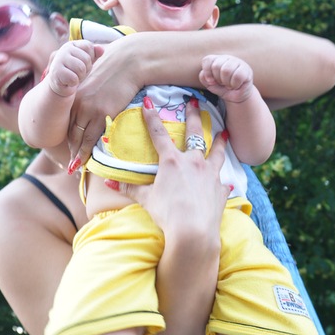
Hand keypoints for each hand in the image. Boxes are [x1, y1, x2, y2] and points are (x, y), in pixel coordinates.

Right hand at [46, 40, 102, 97]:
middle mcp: (64, 49)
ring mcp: (59, 60)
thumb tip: (102, 49)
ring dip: (80, 77)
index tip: (82, 63)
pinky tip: (67, 81)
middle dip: (85, 70)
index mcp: (72, 44)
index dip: (89, 58)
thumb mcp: (86, 61)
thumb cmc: (74, 71)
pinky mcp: (56, 72)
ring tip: (73, 76)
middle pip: (86, 59)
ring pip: (81, 68)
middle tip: (76, 72)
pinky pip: (73, 78)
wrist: (60, 85)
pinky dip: (73, 83)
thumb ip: (95, 54)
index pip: (89, 47)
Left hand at [67, 40, 142, 164]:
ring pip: (79, 139)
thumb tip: (91, 100)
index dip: (68, 138)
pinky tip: (86, 161)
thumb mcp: (94, 78)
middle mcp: (77, 103)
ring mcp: (89, 109)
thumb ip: (88, 91)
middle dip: (70, 150)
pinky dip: (87, 152)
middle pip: (70, 133)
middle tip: (70, 164)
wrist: (128, 62)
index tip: (69, 149)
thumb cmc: (115, 68)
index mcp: (74, 94)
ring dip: (77, 155)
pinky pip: (92, 138)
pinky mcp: (102, 113)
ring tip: (76, 168)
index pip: (67, 122)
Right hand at [106, 96, 230, 238]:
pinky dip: (223, 180)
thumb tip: (108, 182)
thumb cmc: (168, 214)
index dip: (151, 118)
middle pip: (195, 134)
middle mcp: (193, 162)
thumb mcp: (146, 199)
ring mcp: (210, 174)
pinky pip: (223, 181)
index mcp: (172, 162)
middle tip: (195, 103)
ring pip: (217, 152)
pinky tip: (226, 181)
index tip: (148, 103)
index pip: (159, 134)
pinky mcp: (220, 189)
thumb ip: (129, 188)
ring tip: (224, 133)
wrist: (194, 231)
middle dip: (194, 116)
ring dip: (220, 142)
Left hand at [199, 54, 255, 103]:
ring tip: (229, 85)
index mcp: (216, 60)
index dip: (207, 72)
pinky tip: (236, 85)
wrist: (236, 97)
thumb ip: (204, 78)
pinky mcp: (246, 70)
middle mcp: (227, 58)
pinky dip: (235, 84)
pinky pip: (237, 76)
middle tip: (223, 83)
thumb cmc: (223, 88)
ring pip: (226, 70)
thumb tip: (207, 76)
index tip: (211, 81)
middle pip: (216, 66)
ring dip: (226, 82)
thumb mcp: (210, 84)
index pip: (207, 60)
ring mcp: (238, 62)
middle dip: (218, 79)